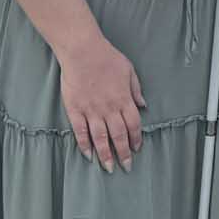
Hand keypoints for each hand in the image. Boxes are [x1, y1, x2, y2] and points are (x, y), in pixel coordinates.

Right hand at [58, 34, 145, 170]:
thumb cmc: (107, 58)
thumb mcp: (129, 70)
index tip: (137, 148)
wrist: (82, 51)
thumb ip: (136, 89)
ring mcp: (91, 110)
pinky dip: (85, 145)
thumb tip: (143, 105)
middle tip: (126, 166)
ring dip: (106, 154)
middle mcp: (109, 108)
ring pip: (100, 138)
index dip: (136, 139)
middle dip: (123, 153)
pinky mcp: (75, 109)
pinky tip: (88, 155)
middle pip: (118, 135)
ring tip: (109, 168)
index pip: (133, 125)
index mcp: (123, 99)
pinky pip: (80, 131)